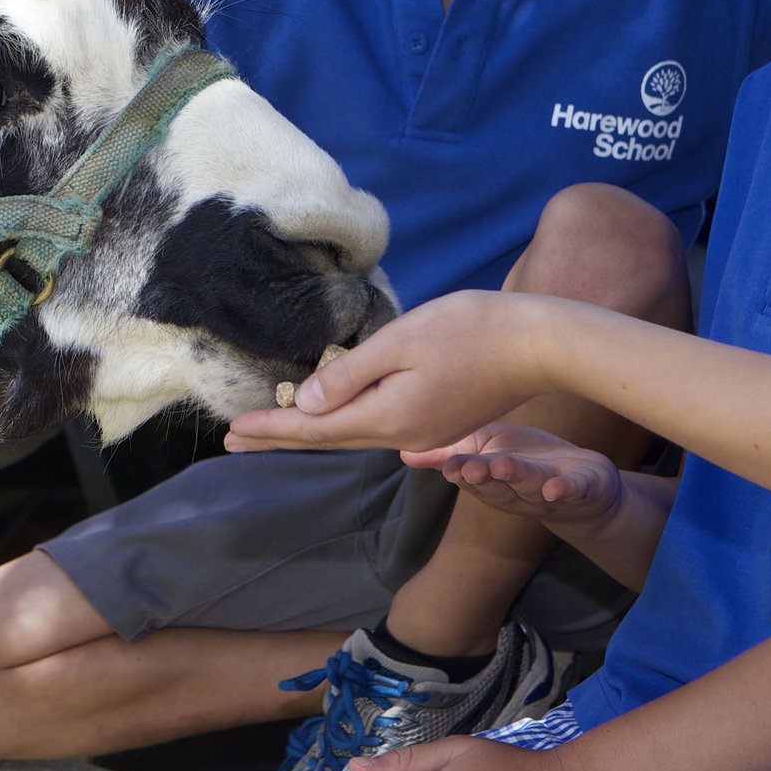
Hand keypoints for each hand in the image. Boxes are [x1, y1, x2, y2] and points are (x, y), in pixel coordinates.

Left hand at [225, 292, 556, 454]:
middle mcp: (403, 437)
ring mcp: (425, 435)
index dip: (271, 429)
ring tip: (271, 431)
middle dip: (279, 437)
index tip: (230, 432)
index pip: (314, 428)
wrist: (539, 344)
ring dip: (308, 434)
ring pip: (352, 436)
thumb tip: (306, 403)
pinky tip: (331, 418)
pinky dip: (342, 426)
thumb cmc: (471, 330)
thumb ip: (350, 374)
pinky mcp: (440, 423)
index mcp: (388, 416)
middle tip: (233, 441)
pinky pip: (376, 428)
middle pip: (328, 439)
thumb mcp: (401, 342)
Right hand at [403, 423, 625, 537]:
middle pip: (498, 486)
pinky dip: (564, 490)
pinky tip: (556, 487)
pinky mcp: (582, 489)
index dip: (462, 474)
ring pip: (530, 485)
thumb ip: (450, 453)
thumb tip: (403, 453)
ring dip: (516, 477)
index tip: (449, 467)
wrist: (586, 486)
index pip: (473, 478)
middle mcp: (518, 492)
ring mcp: (549, 492)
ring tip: (502, 465)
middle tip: (470, 468)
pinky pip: (573, 491)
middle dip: (484, 478)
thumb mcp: (486, 452)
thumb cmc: (528, 463)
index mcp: (493, 482)